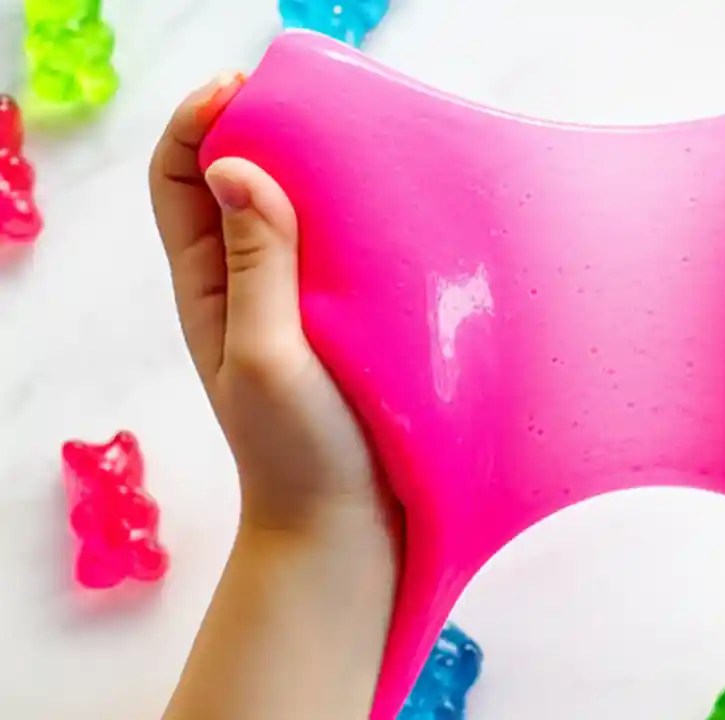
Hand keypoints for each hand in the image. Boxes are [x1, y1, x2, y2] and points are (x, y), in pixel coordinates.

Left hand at [149, 73, 392, 537]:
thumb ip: (254, 264)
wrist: (349, 525)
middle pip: (234, 180)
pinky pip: (346, 247)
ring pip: (295, 210)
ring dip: (316, 168)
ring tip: (358, 142)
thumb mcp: (266, 354)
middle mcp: (247, 282)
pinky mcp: (350, 317)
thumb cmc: (297, 451)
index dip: (198, 123)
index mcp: (208, 284)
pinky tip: (395, 206)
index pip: (179, 180)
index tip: (247, 87)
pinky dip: (359, 214)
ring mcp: (299, 300)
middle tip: (313, 101)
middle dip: (262, 128)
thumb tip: (235, 167)